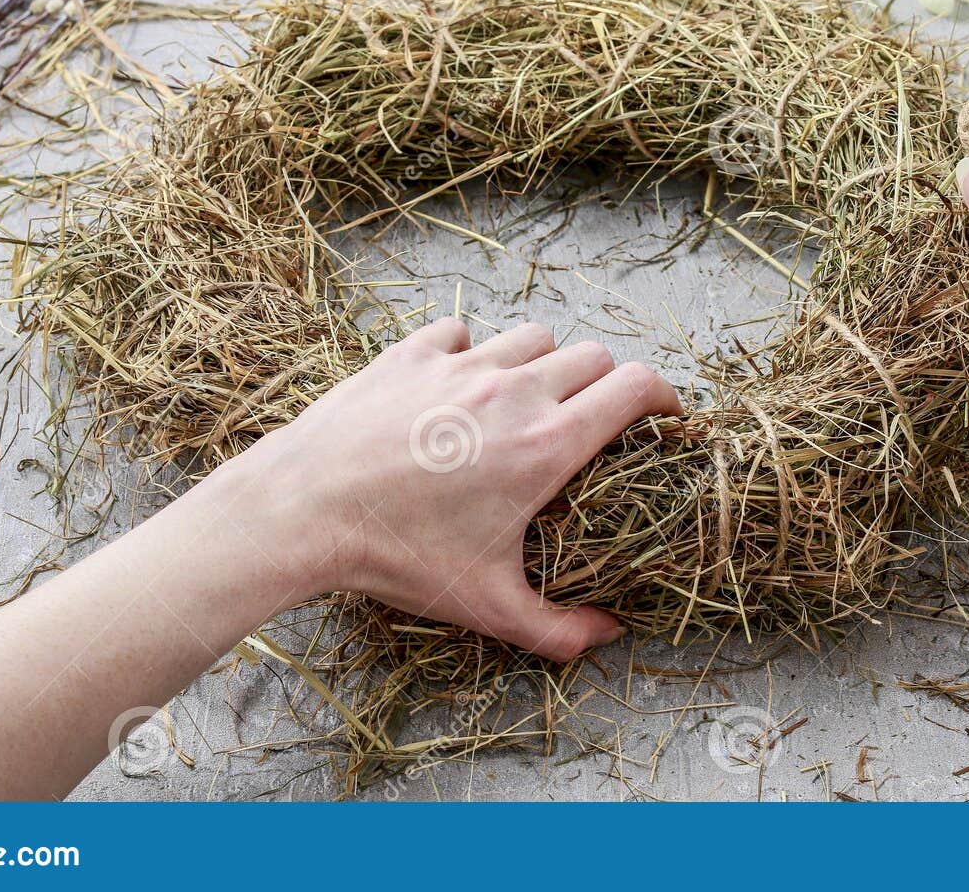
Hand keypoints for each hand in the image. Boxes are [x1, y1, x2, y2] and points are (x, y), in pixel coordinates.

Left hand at [227, 318, 682, 660]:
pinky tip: (457, 386)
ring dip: (544, 364)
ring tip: (527, 401)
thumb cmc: (398, 558)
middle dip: (607, 384)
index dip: (663, 396)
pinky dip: (472, 352)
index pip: (635, 386)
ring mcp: (462, 364)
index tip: (663, 417)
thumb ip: (559, 630)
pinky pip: (463, 332)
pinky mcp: (412, 353)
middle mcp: (514, 391)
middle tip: (594, 420)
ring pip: (533, 337)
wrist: (305, 509)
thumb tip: (608, 636)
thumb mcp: (487, 606)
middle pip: (593, 356)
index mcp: (547, 444)